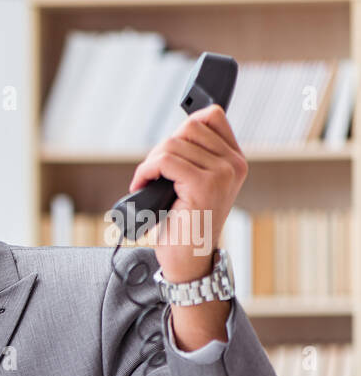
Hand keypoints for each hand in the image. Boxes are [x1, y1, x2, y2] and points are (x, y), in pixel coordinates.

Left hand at [128, 103, 247, 282]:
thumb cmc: (184, 224)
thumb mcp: (193, 184)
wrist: (187, 259)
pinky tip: (141, 186)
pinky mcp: (203, 185)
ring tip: (147, 183)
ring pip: (173, 143)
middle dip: (163, 147)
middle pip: (189, 127)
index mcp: (234, 161)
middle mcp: (233, 165)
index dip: (182, 130)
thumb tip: (176, 131)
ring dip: (150, 163)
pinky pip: (164, 160)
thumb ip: (193, 156)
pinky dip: (145, 171)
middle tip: (154, 174)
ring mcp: (222, 174)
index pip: (211, 117)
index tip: (168, 155)